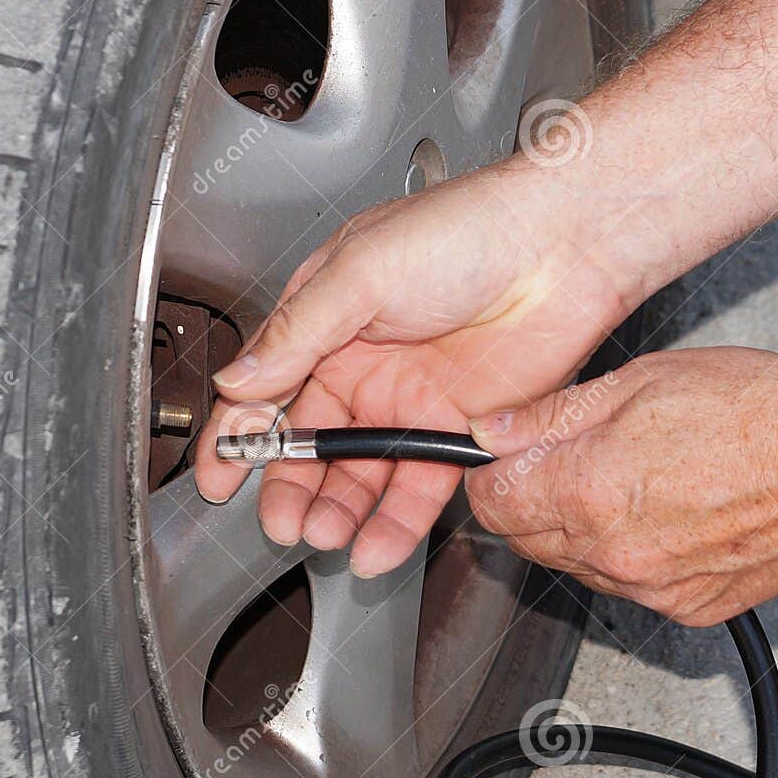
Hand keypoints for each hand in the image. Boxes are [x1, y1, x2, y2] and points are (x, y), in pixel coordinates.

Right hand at [192, 159, 640, 575]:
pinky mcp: (462, 430)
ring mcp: (413, 401)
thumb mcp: (358, 271)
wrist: (559, 248)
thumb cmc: (466, 230)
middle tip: (280, 524)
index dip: (238, 440)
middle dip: (291, 489)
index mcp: (327, 323)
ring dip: (340, 511)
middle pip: (313, 446)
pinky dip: (397, 523)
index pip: (267, 391)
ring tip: (325, 537)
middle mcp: (367, 367)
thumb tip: (239, 381)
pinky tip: (376, 547)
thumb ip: (297, 334)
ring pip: (364, 474)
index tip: (218, 482)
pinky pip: (422, 487)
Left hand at [466, 347, 777, 624]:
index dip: (491, 476)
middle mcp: (614, 551)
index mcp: (589, 488)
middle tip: (575, 463)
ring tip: (641, 482)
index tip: (505, 460)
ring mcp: (654, 589)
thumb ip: (557, 415)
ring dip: (587, 533)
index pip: (492, 503)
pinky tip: (676, 515)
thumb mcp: (643, 381)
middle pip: (528, 542)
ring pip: (581, 568)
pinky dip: (639, 558)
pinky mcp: (691, 608)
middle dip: (535, 503)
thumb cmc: (761, 410)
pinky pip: (637, 590)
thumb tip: (496, 430)